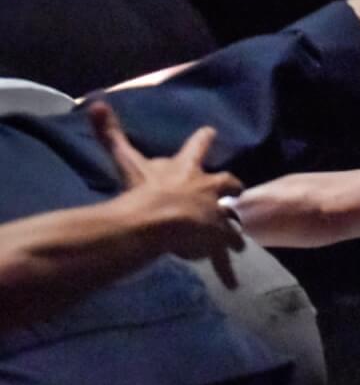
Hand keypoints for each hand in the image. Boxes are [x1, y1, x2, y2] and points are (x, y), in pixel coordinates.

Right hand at [87, 102, 244, 285]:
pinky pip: (224, 255)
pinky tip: (232, 282)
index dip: (204, 138)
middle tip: (234, 188)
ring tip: (237, 240)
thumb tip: (95, 102)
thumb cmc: (141, 190)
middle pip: (228, 183)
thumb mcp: (127, 161)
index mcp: (188, 168)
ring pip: (231, 220)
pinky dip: (228, 267)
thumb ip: (112, 134)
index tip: (210, 131)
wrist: (155, 222)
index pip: (199, 146)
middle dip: (230, 186)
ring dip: (232, 228)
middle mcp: (208, 189)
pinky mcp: (217, 239)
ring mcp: (216, 215)